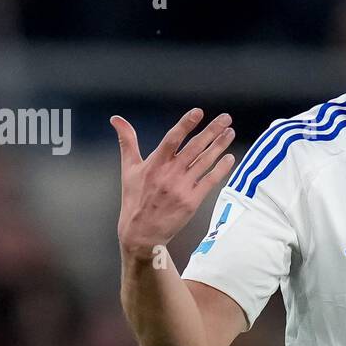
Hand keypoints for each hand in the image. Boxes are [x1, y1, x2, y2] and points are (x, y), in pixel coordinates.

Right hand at [112, 108, 236, 257]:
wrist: (142, 232)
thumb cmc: (134, 198)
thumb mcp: (128, 168)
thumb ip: (127, 141)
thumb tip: (116, 119)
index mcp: (154, 164)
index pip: (172, 139)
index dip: (185, 124)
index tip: (198, 112)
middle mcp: (169, 174)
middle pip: (194, 147)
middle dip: (212, 131)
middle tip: (226, 118)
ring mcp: (182, 188)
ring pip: (205, 162)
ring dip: (219, 146)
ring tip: (230, 132)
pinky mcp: (192, 201)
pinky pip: (210, 181)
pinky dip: (221, 169)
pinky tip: (230, 158)